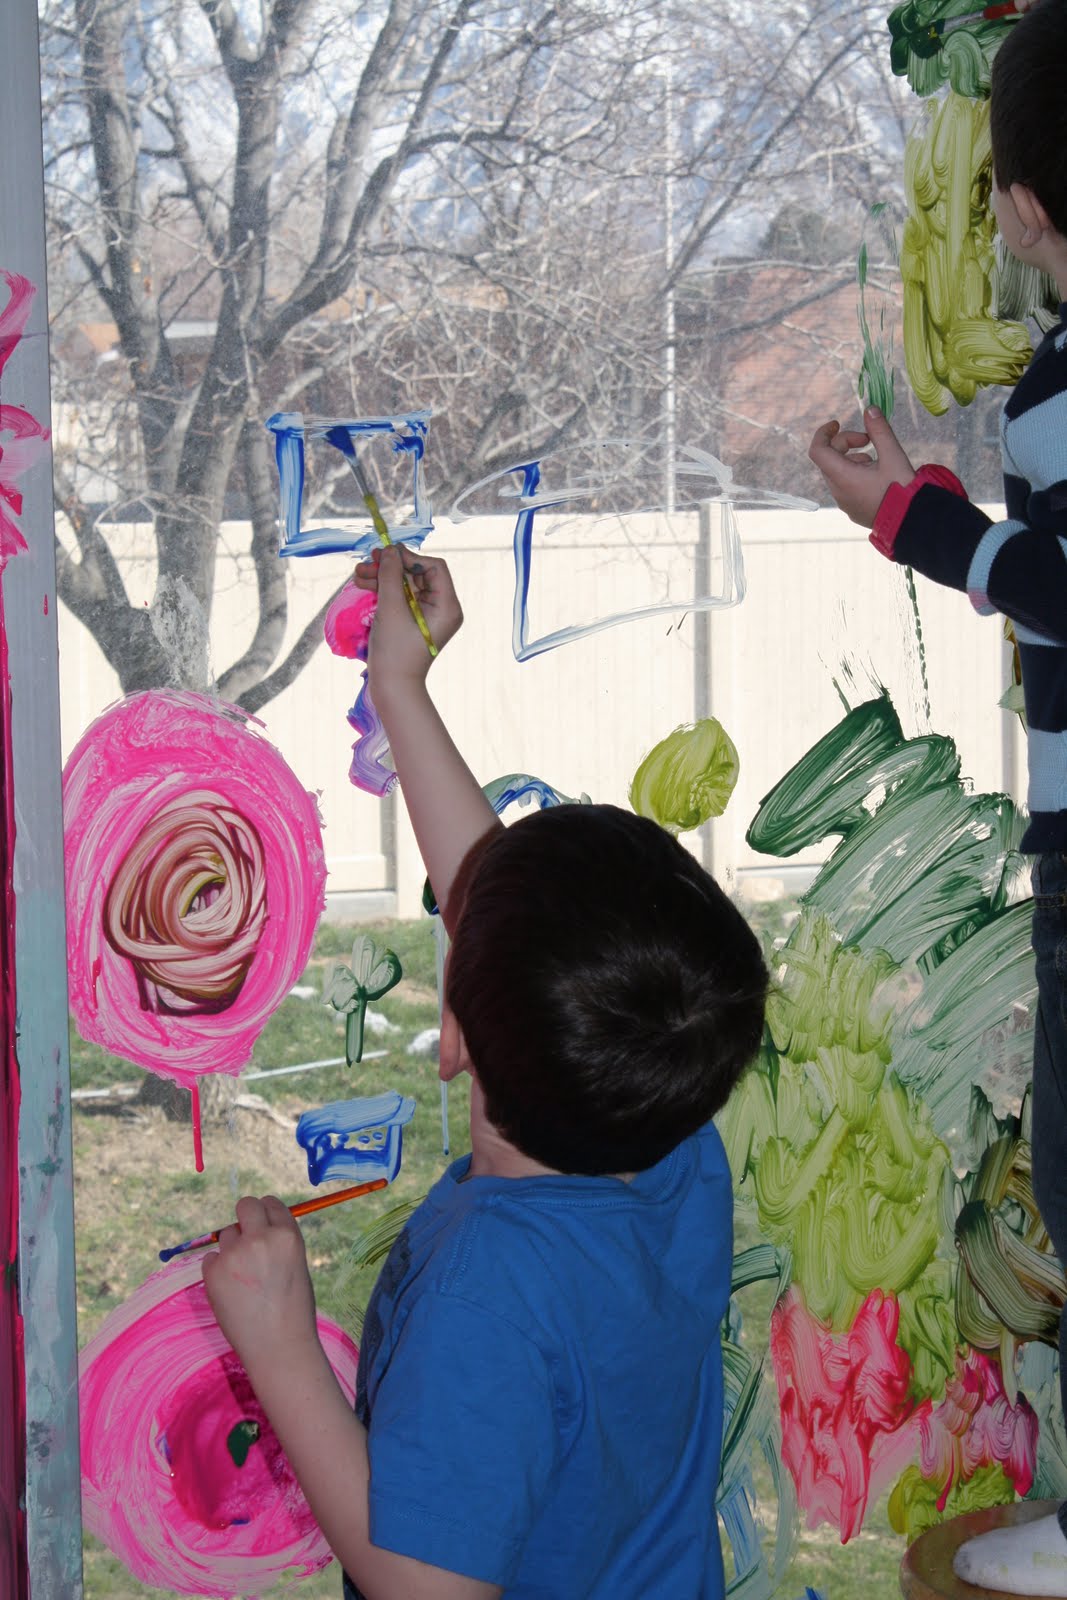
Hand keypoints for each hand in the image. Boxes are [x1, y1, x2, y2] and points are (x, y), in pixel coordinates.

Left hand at [201, 1195, 317, 1376]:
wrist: (278, 1346)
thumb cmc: (294, 1310)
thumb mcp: (297, 1266)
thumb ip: (279, 1244)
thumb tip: (259, 1230)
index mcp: (287, 1235)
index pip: (271, 1203)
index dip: (266, 1214)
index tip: (263, 1226)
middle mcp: (260, 1238)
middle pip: (245, 1205)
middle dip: (246, 1217)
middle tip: (247, 1239)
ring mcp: (235, 1254)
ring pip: (227, 1233)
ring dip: (232, 1247)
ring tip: (243, 1277)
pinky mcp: (213, 1272)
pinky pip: (211, 1258)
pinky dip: (218, 1269)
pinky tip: (231, 1290)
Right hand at [354, 546, 463, 691]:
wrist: (392, 686)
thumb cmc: (395, 651)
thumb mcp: (391, 609)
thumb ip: (390, 576)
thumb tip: (390, 550)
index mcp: (447, 606)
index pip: (434, 567)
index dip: (410, 558)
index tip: (386, 556)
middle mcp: (442, 607)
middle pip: (417, 574)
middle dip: (390, 568)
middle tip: (366, 562)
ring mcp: (427, 614)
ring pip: (405, 584)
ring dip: (381, 577)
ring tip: (357, 574)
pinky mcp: (413, 619)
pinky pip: (400, 597)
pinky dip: (383, 590)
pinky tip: (363, 584)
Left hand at [808, 408, 915, 528]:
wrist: (912, 522)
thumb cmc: (903, 490)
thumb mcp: (893, 455)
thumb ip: (880, 431)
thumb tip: (869, 410)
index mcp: (842, 477)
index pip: (817, 450)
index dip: (824, 433)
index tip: (838, 423)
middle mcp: (838, 491)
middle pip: (829, 459)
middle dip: (846, 443)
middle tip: (869, 440)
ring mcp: (844, 503)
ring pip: (838, 472)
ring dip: (853, 459)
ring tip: (876, 460)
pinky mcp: (853, 510)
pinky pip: (846, 486)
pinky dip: (856, 474)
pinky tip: (877, 476)